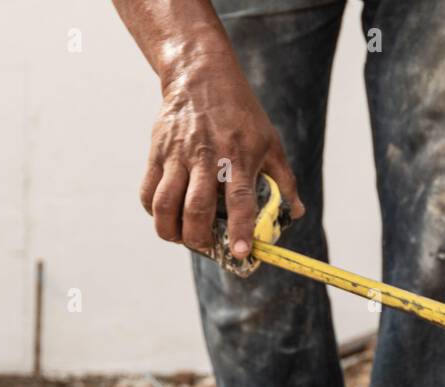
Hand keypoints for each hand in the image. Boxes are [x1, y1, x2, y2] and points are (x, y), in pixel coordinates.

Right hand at [139, 52, 302, 258]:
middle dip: (198, 238)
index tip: (242, 252)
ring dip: (170, 230)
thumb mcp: (269, 141)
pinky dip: (153, 212)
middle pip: (195, 208)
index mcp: (238, 156)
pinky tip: (166, 217)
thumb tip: (297, 212)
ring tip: (181, 237)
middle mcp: (207, 157)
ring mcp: (178, 155)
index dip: (240, 229)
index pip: (240, 200)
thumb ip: (284, 180)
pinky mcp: (157, 152)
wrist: (201, 75)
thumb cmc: (240, 113)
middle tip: (205, 246)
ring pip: (164, 204)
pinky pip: (148, 191)